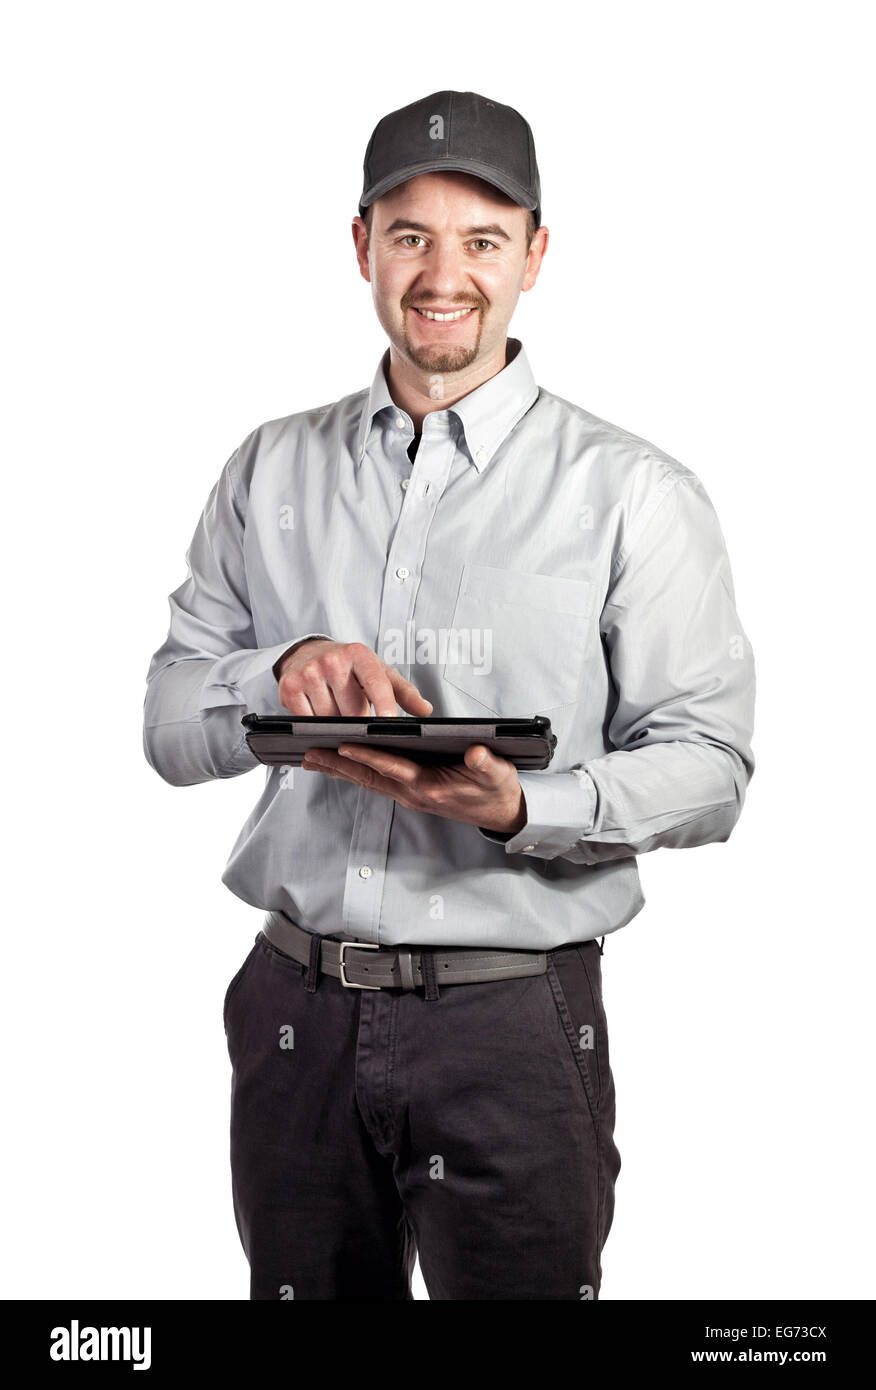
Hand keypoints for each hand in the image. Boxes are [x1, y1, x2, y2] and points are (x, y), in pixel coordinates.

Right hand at [276, 639, 432, 717]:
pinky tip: (319, 714)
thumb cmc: (349, 667)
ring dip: (336, 725)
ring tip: (337, 712)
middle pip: (352, 710)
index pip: (376, 682)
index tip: (389, 721)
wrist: (308, 653)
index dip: (384, 703)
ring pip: (329, 719)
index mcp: (359, 655)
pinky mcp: (289, 687)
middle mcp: (333, 660)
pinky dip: (315, 725)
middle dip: (358, 722)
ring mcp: (309, 673)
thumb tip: (425, 710)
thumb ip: (403, 692)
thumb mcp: (378, 672)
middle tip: (359, 719)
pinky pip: (307, 721)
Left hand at [301, 741, 527, 833]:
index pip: (393, 767)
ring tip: (311, 759)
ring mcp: (409, 795)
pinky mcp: (409, 793)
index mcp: (431, 785)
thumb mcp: (499, 774)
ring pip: (367, 781)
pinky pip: (375, 782)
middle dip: (337, 764)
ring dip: (339, 770)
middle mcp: (413, 793)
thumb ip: (487, 763)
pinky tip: (339, 765)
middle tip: (308, 754)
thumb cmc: (497, 789)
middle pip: (369, 776)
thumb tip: (477, 752)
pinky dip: (354, 772)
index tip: (343, 745)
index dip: (368, 756)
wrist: (501, 813)